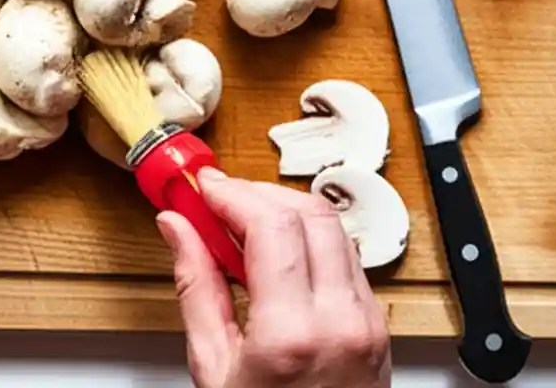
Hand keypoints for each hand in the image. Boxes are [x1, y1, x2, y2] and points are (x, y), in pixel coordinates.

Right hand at [157, 168, 390, 387]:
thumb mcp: (213, 368)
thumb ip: (195, 287)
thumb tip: (177, 228)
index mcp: (291, 335)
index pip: (271, 226)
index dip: (233, 193)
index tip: (203, 186)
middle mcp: (340, 321)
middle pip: (309, 213)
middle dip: (259, 193)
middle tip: (219, 199)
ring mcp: (367, 322)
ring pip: (334, 227)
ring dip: (287, 212)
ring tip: (242, 224)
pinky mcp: (378, 324)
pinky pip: (348, 258)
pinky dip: (311, 240)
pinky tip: (277, 254)